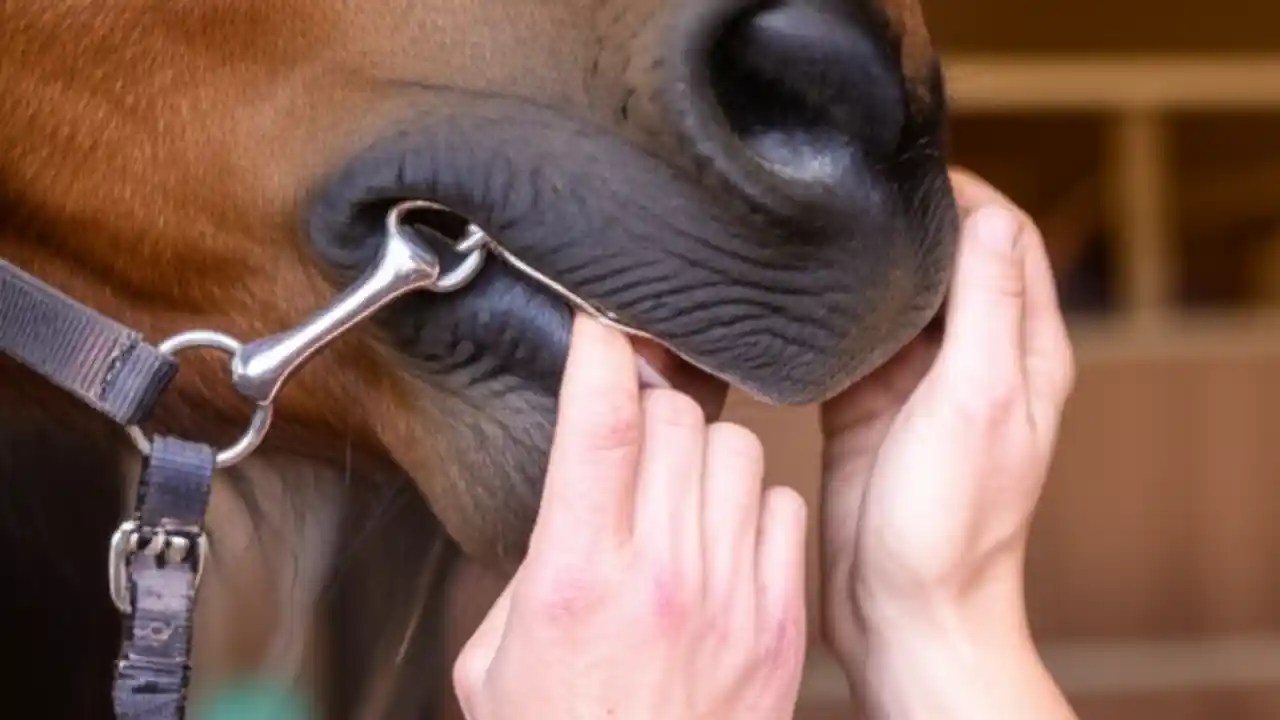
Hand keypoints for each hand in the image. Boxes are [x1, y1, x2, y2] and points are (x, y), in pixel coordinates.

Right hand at [453, 317, 807, 719]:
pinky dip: (752, 502)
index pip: (604, 421)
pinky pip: (780, 507)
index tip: (599, 326)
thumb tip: (567, 509)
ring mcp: (731, 592)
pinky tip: (725, 530)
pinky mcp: (779, 618)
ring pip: (737, 450)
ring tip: (678, 481)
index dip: (603, 352)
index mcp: (580, 572)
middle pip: (677, 418)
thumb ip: (534, 569)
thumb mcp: (497, 658)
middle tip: (633, 416)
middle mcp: (662, 570)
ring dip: (702, 449)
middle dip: (649, 400)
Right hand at [820, 170, 1076, 717]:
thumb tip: (990, 216)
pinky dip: (825, 324)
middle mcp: (972, 362)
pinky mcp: (865, 412)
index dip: (966, 196)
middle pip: (944, 265)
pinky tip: (790, 307)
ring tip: (813, 238)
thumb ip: (988, 307)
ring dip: (861, 274)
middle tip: (846, 195)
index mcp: (1020, 352)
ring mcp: (916, 388)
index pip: (1006, 240)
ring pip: (891, 304)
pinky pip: (846, 349)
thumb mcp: (977, 400)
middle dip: (905, 227)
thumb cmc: (950, 524)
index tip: (907, 171)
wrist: (902, 612)